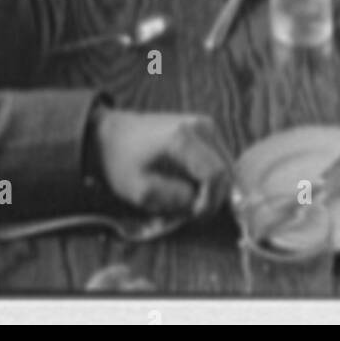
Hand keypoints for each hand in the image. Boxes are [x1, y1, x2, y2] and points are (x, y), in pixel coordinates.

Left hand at [95, 109, 231, 216]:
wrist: (113, 134)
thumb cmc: (122, 162)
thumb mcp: (141, 191)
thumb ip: (175, 200)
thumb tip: (199, 202)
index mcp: (184, 138)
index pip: (216, 175)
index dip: (210, 201)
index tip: (193, 215)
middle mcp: (202, 126)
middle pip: (226, 171)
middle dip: (213, 197)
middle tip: (192, 212)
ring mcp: (206, 124)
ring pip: (226, 166)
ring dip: (213, 188)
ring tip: (189, 199)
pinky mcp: (206, 128)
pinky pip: (220, 159)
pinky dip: (211, 178)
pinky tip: (191, 184)